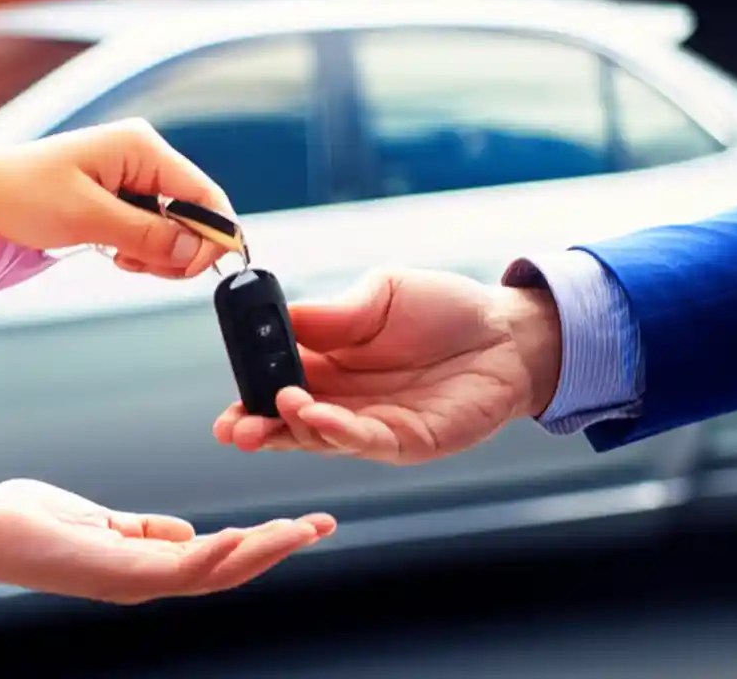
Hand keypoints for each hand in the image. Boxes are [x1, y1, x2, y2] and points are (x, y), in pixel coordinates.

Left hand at [0, 118, 234, 278]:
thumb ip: (146, 234)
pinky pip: (153, 231)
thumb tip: (193, 250)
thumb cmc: (22, 193)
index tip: (191, 269)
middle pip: (194, 214)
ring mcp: (135, 177)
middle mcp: (144, 157)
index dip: (209, 235)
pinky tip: (117, 255)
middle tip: (141, 267)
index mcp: (142, 147)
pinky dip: (143, 252)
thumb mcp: (87, 218)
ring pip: (175, 228)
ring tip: (121, 260)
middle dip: (177, 249)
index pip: (204, 194)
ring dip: (157, 254)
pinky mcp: (123, 197)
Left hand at [0, 479, 335, 604]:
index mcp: (147, 566)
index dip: (264, 543)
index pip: (219, 558)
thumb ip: (144, 529)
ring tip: (301, 529)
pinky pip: (178, 567)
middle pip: (229, 570)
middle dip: (280, 549)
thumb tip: (186, 531)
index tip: (301, 522)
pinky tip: (243, 535)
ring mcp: (134, 582)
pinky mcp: (118, 574)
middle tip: (323, 525)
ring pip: (215, 573)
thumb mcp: (103, 522)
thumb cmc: (31, 524)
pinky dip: (215, 553)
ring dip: (263, 551)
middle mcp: (147, 581)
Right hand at [212, 269, 562, 463]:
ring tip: (274, 410)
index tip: (228, 393)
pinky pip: (365, 441)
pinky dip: (338, 432)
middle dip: (255, 426)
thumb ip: (332, 315)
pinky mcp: (405, 442)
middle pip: (286, 420)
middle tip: (232, 427)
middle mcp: (340, 399)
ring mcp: (370, 425)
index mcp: (325, 361)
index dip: (247, 389)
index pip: (273, 379)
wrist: (508, 332)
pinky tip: (319, 417)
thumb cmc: (443, 309)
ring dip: (292, 429)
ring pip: (318, 437)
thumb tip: (282, 317)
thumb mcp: (378, 295)